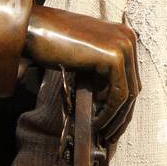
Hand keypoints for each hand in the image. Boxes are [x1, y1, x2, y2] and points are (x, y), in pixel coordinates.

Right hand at [23, 7, 139, 143]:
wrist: (34, 29)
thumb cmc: (53, 43)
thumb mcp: (85, 56)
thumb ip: (100, 72)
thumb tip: (108, 104)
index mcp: (123, 35)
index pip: (130, 78)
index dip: (123, 106)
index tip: (114, 125)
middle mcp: (128, 37)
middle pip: (132, 86)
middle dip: (122, 115)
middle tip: (110, 136)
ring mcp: (124, 46)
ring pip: (128, 94)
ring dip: (115, 119)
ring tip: (102, 134)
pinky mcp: (114, 57)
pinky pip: (118, 94)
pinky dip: (108, 113)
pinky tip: (95, 123)